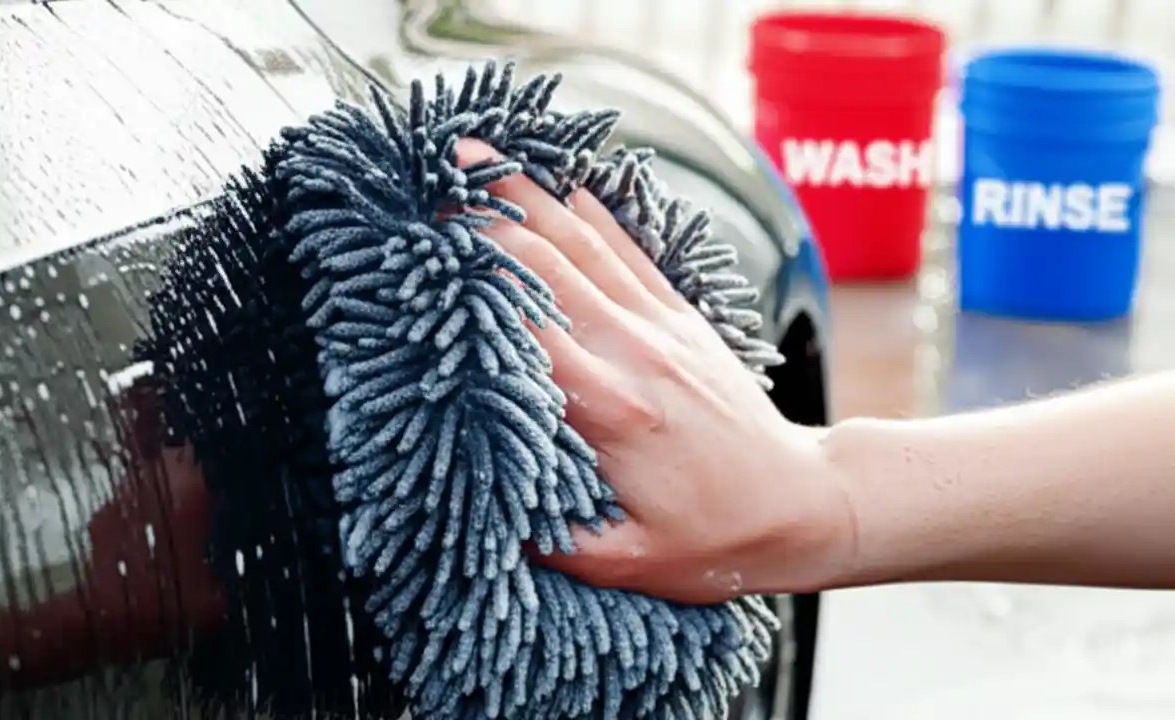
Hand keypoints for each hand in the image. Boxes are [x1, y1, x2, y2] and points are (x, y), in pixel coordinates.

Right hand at [458, 140, 857, 604]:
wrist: (805, 503)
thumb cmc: (716, 539)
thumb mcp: (626, 562)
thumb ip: (551, 540)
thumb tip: (484, 513)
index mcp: (614, 410)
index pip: (529, 329)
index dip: (476, 284)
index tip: (429, 249)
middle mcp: (636, 352)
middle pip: (548, 267)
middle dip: (488, 217)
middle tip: (436, 180)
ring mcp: (663, 327)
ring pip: (585, 244)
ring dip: (530, 196)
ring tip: (481, 157)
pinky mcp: (684, 320)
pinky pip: (631, 252)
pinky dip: (592, 214)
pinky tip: (561, 183)